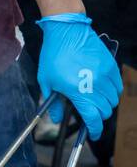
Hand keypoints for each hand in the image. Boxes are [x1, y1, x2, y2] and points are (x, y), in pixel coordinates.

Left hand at [37, 13, 122, 140]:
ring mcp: (105, 73)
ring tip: (95, 103)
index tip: (93, 135)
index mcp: (78, 91)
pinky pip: (118, 85)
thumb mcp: (47, 83)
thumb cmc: (53, 56)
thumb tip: (55, 120)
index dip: (94, 130)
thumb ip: (53, 104)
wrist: (67, 31)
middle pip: (105, 110)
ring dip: (106, 105)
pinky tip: (103, 91)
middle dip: (98, 117)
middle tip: (90, 117)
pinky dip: (113, 92)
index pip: (92, 117)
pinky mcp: (111, 64)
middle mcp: (95, 84)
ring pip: (113, 98)